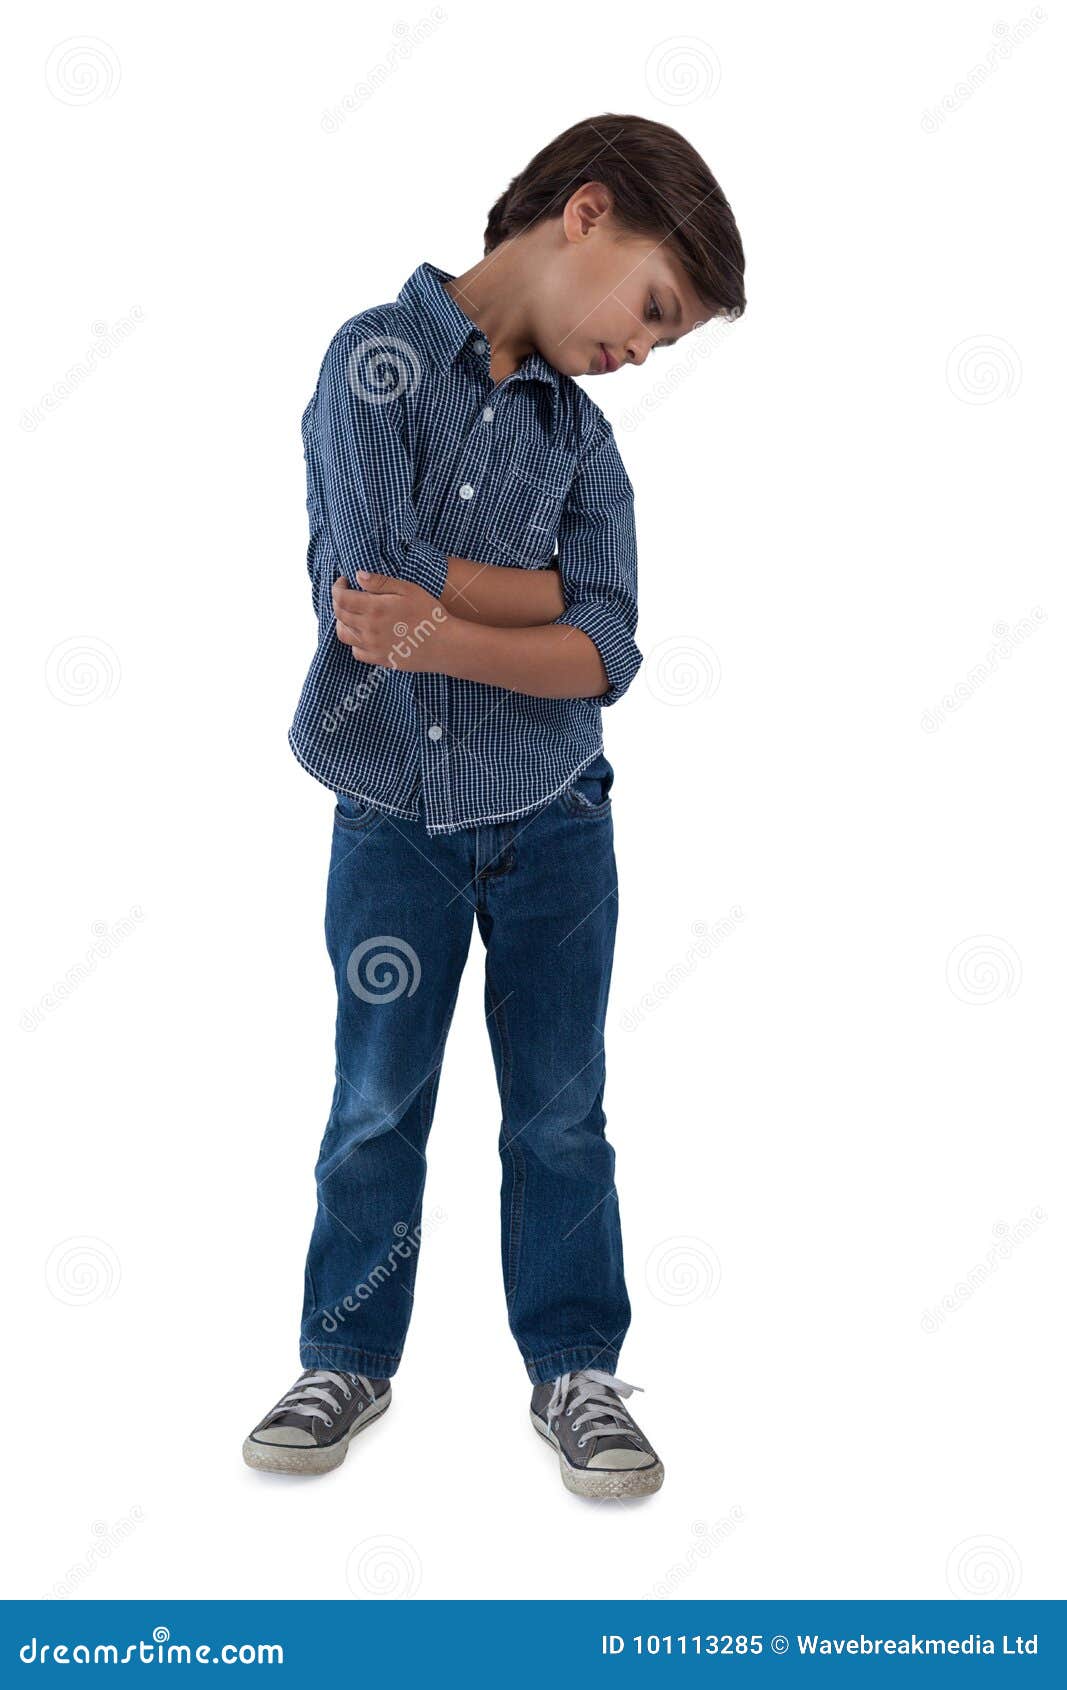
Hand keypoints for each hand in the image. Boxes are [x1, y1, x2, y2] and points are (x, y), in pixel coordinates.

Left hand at [332, 571, 451, 670]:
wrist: (445, 644)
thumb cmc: (430, 613)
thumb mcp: (408, 589)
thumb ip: (380, 582)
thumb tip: (358, 576)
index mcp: (374, 608)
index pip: (341, 598)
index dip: (337, 587)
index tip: (344, 581)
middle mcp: (369, 629)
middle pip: (340, 615)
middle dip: (338, 601)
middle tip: (347, 594)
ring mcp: (372, 647)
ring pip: (343, 634)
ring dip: (343, 621)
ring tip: (352, 614)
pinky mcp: (379, 659)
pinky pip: (356, 652)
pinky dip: (354, 641)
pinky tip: (363, 633)